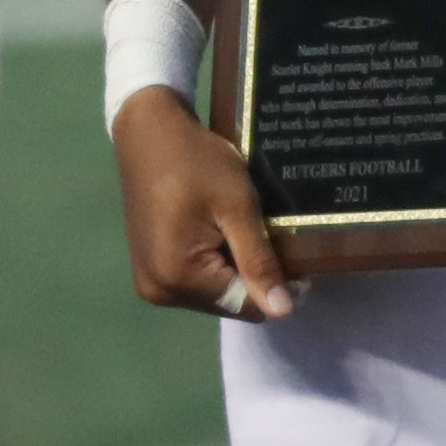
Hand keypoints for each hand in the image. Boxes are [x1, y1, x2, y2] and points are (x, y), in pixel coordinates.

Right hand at [111, 88, 296, 320]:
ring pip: (211, 294)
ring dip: (233, 270)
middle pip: (226, 303)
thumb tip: (283, 312)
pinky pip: (193, 282)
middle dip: (253, 278)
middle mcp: (159, 290)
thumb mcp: (237, 205)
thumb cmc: (195, 161)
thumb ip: (258, 261)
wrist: (148, 132)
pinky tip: (220, 233)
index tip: (297, 255)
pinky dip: (213, 264)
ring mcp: (150, 281)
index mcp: (177, 276)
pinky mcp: (148, 269)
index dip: (277, 286)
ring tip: (244, 232)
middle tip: (270, 236)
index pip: (244, 305)